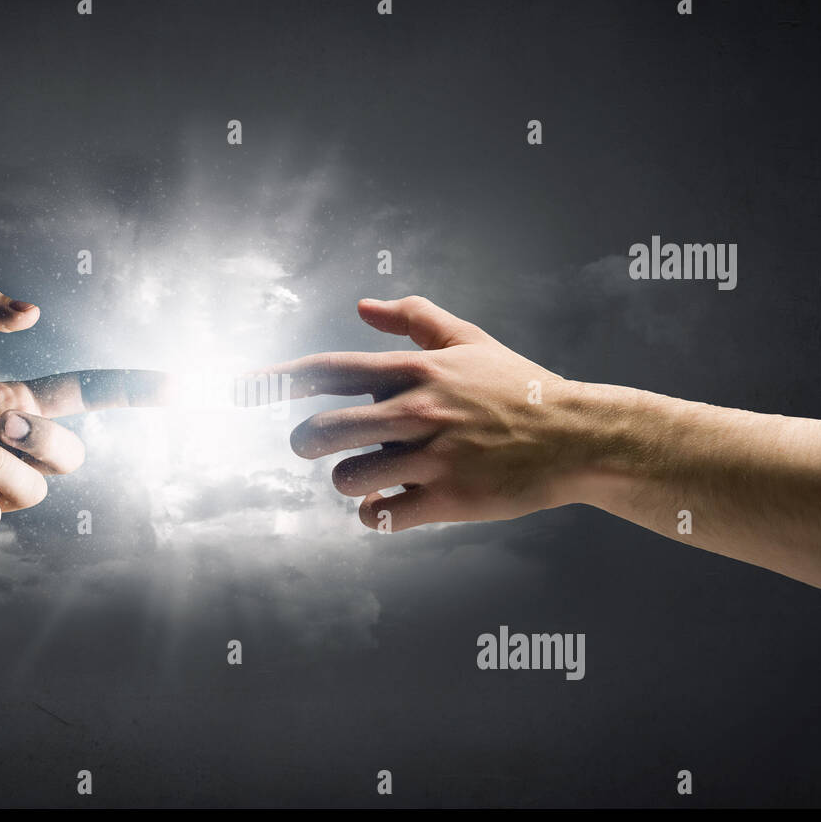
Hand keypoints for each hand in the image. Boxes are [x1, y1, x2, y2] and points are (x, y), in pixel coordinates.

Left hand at [279, 295, 587, 531]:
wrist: (578, 437)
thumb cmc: (517, 388)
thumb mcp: (469, 341)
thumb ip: (414, 319)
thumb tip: (362, 305)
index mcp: (416, 370)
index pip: (329, 371)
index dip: (278, 380)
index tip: (242, 388)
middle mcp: (418, 411)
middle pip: (323, 432)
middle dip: (305, 444)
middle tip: (311, 447)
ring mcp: (433, 457)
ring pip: (347, 478)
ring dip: (347, 481)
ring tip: (368, 477)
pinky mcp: (450, 500)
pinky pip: (381, 516)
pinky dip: (375, 514)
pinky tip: (390, 505)